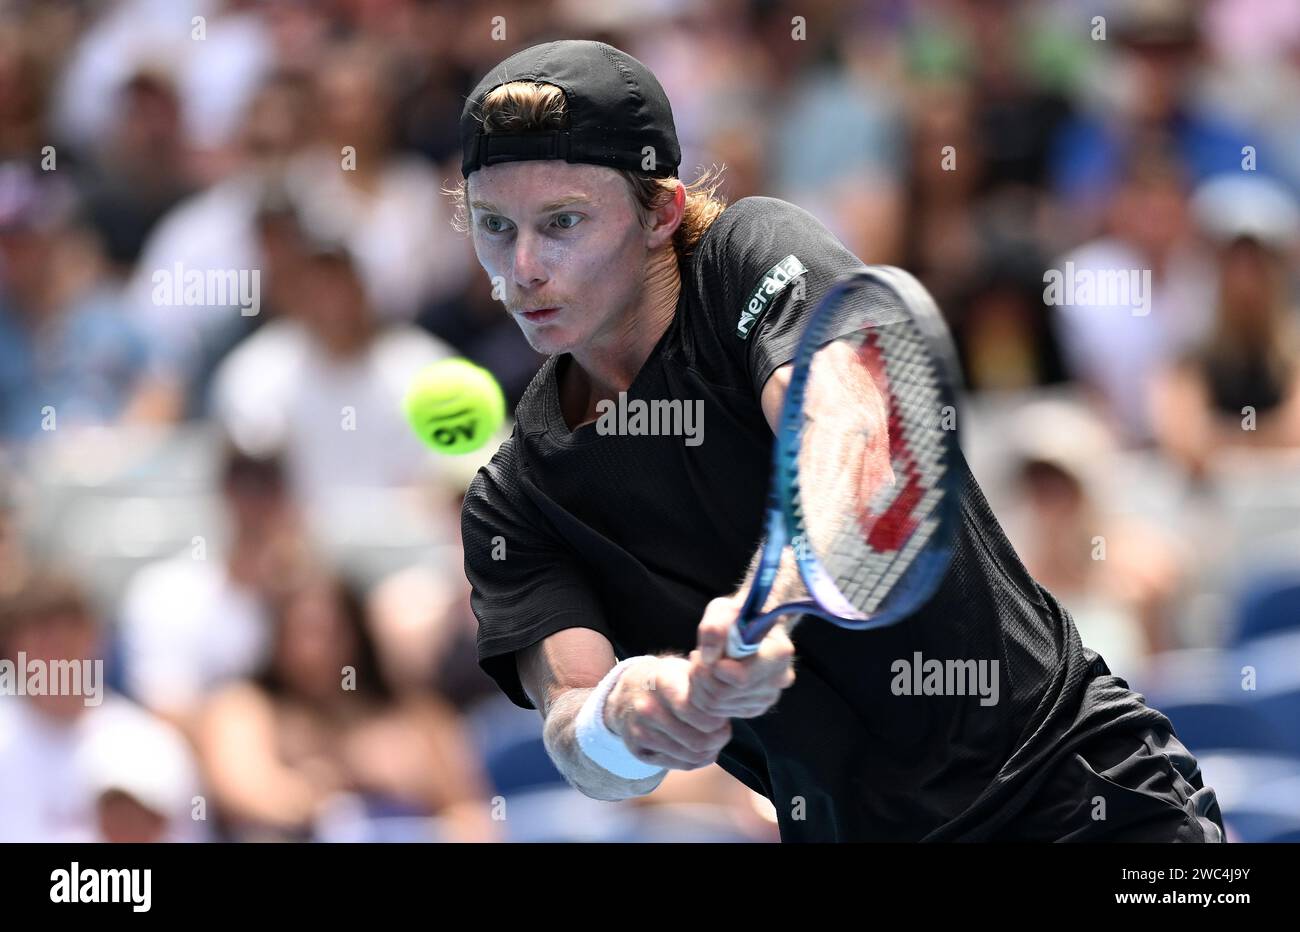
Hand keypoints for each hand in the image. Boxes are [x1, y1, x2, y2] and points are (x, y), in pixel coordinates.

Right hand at [604, 656, 732, 770]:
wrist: (628, 693)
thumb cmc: (667, 681)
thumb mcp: (684, 670)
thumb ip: (707, 685)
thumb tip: (729, 701)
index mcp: (662, 682)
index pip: (696, 711)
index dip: (717, 719)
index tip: (724, 716)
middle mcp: (647, 707)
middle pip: (697, 740)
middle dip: (719, 738)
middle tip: (724, 730)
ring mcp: (640, 730)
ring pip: (690, 756)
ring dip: (710, 752)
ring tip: (714, 739)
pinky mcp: (638, 749)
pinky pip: (678, 765)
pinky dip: (696, 761)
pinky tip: (700, 749)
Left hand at [689, 593, 796, 718]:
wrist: (754, 626)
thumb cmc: (739, 615)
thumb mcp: (723, 609)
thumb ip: (715, 627)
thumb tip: (708, 657)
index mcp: (779, 653)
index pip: (740, 678)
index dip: (713, 668)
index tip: (703, 651)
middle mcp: (779, 680)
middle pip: (723, 694)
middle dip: (700, 675)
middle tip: (696, 656)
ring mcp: (768, 697)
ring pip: (716, 706)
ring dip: (699, 684)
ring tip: (701, 663)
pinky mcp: (754, 708)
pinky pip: (718, 713)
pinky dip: (704, 695)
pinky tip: (709, 675)